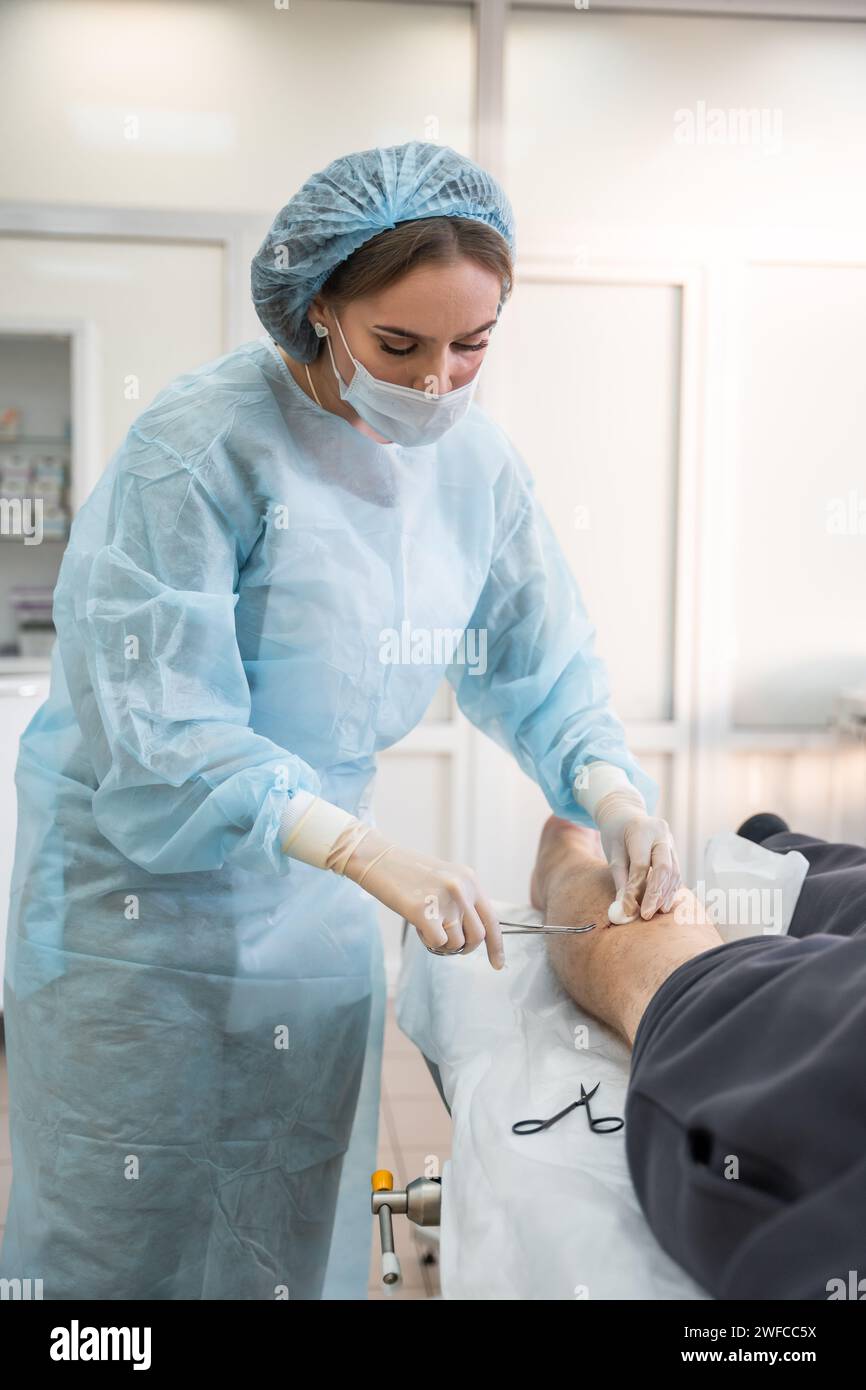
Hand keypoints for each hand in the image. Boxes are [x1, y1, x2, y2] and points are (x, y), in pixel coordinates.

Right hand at [337, 827, 504, 969]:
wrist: (378, 859)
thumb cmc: (408, 873)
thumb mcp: (445, 879)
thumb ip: (462, 901)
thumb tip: (472, 935)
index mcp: (470, 880)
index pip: (491, 920)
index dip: (496, 946)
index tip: (498, 965)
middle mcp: (461, 889)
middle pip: (477, 936)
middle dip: (464, 948)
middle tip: (447, 945)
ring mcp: (444, 900)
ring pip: (456, 943)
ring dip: (443, 945)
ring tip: (427, 929)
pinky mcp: (424, 912)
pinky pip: (437, 943)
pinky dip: (428, 942)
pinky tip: (418, 927)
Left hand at [594, 791, 681, 922]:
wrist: (626, 815)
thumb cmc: (615, 834)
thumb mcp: (613, 853)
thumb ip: (620, 879)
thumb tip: (624, 907)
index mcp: (641, 830)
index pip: (641, 864)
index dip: (636, 888)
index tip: (629, 908)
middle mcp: (661, 833)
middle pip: (664, 868)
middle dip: (656, 894)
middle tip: (647, 914)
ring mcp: (671, 841)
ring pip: (674, 872)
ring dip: (665, 895)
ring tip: (655, 912)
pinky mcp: (675, 850)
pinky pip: (676, 872)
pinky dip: (670, 889)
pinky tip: (663, 903)